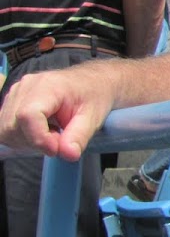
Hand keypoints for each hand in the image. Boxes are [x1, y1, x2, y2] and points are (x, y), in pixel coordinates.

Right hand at [0, 67, 114, 160]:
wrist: (92, 82)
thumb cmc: (93, 96)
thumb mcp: (93, 117)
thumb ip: (79, 136)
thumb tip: (68, 154)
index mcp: (48, 86)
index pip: (27, 115)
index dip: (38, 138)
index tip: (56, 149)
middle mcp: (26, 87)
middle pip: (13, 126)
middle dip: (35, 142)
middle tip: (60, 139)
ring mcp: (16, 93)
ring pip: (6, 130)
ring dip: (27, 141)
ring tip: (53, 132)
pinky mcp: (12, 101)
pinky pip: (6, 128)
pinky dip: (22, 136)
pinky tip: (42, 130)